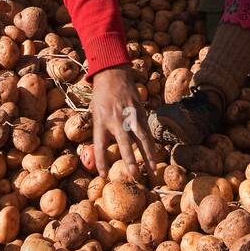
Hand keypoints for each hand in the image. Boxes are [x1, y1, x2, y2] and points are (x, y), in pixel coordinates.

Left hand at [88, 65, 154, 179]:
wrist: (112, 73)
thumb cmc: (101, 96)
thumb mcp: (95, 113)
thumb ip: (101, 131)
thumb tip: (104, 151)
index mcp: (100, 120)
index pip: (100, 145)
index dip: (101, 162)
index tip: (103, 176)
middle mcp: (116, 119)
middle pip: (124, 144)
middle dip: (130, 161)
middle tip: (135, 176)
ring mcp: (130, 115)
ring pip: (142, 138)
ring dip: (148, 156)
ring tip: (152, 170)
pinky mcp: (140, 111)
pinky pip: (146, 131)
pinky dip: (150, 145)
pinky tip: (154, 156)